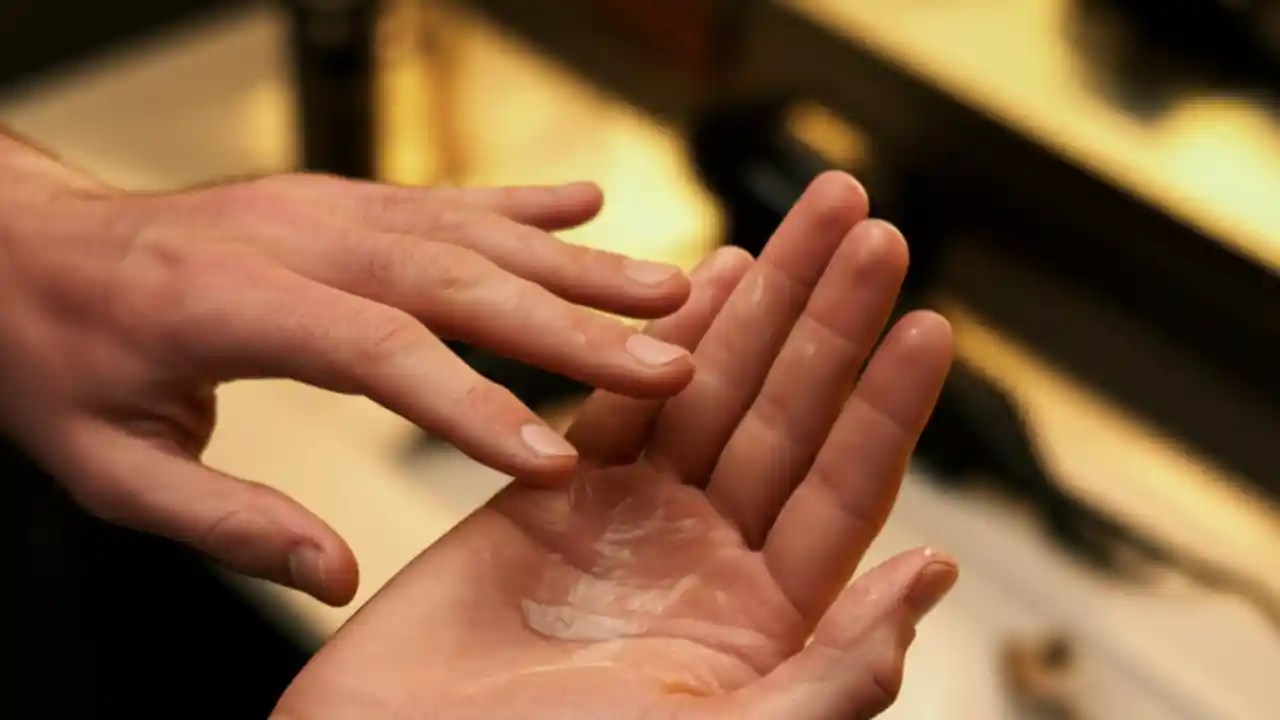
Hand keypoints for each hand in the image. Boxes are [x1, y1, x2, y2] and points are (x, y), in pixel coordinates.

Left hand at [0, 133, 694, 604]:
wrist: (24, 245)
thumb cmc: (59, 356)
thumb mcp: (109, 465)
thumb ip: (226, 521)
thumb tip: (335, 573)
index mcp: (227, 303)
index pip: (379, 353)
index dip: (474, 407)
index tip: (558, 462)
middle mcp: (295, 237)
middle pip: (457, 280)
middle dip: (574, 326)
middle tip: (670, 362)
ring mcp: (324, 206)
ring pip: (472, 232)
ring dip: (577, 262)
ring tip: (671, 291)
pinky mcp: (340, 198)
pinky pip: (447, 198)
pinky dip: (525, 201)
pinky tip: (589, 202)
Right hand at [275, 173, 956, 718]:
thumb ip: (836, 670)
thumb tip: (932, 574)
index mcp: (760, 619)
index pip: (844, 489)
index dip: (887, 405)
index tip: (926, 324)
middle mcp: (706, 558)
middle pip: (789, 415)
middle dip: (832, 317)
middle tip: (873, 227)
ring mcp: (632, 520)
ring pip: (712, 387)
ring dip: (762, 301)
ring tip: (811, 221)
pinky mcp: (552, 494)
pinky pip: (620, 399)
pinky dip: (662, 336)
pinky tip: (709, 276)